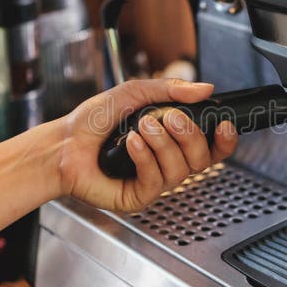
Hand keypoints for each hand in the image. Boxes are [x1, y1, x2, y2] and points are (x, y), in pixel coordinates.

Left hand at [56, 79, 237, 211]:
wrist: (63, 143)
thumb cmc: (94, 121)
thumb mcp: (134, 92)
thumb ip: (170, 90)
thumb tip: (205, 89)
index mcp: (173, 141)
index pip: (211, 147)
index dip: (224, 140)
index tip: (223, 123)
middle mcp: (168, 163)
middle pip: (202, 160)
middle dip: (190, 135)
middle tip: (169, 118)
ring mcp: (154, 181)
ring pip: (181, 170)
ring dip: (163, 144)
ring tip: (141, 127)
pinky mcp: (138, 197)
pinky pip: (157, 181)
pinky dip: (146, 157)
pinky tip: (131, 143)